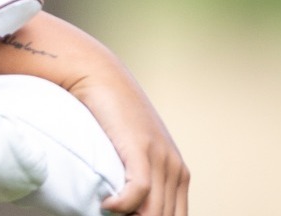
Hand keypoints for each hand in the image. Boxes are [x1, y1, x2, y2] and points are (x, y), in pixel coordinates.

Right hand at [67, 73, 187, 215]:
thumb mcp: (134, 153)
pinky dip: (123, 205)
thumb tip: (131, 209)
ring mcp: (160, 159)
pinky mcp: (141, 150)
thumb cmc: (112, 118)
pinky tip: (107, 204)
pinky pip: (140, 193)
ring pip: (155, 212)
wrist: (102, 79)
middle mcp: (175, 169)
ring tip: (108, 215)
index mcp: (178, 174)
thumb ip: (142, 179)